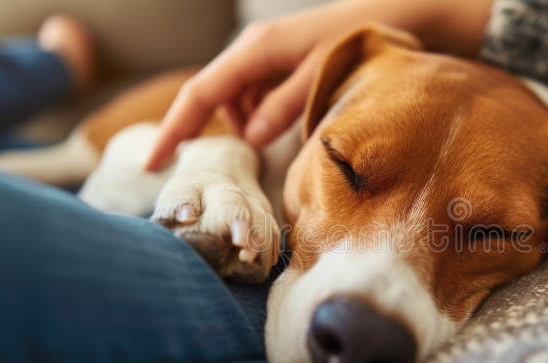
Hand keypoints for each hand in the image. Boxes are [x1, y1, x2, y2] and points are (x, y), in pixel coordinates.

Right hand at [145, 0, 492, 170]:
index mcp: (256, 50)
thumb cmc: (358, 42)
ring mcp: (267, 56)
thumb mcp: (322, 79)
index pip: (200, 94)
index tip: (154, 163)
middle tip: (240, 160)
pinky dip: (265, 114)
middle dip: (217, 130)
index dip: (175, 130)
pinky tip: (289, 121)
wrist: (393, 12)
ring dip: (249, 124)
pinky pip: (258, 95)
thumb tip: (254, 137)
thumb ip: (285, 107)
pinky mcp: (281, 64)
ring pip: (238, 100)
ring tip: (282, 134)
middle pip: (214, 97)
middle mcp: (254, 49)